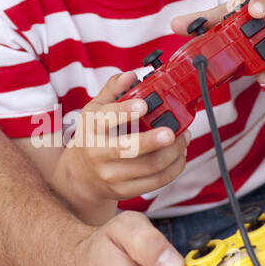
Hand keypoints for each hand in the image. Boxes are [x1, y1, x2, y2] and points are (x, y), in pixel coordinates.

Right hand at [60, 70, 189, 206]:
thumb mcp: (94, 111)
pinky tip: (179, 155)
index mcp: (91, 128)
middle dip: (153, 140)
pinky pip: (156, 181)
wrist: (80, 176)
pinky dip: (174, 167)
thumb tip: (131, 75)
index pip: (105, 119)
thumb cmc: (92, 137)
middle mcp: (98, 153)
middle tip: (172, 132)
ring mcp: (112, 175)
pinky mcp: (125, 190)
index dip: (125, 111)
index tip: (143, 104)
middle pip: (128, 149)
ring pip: (149, 166)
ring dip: (173, 152)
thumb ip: (112, 90)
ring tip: (184, 138)